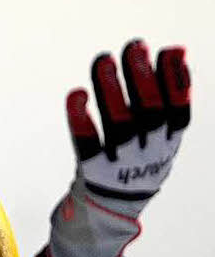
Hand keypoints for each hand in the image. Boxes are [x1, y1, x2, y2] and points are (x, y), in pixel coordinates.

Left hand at [49, 39, 190, 256]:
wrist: (112, 209)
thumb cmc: (135, 154)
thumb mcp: (157, 129)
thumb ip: (166, 92)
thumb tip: (176, 50)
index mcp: (169, 142)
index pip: (178, 110)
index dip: (176, 81)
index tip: (166, 51)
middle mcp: (149, 153)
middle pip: (149, 114)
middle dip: (142, 79)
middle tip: (132, 47)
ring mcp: (121, 162)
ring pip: (120, 126)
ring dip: (112, 91)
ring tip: (103, 60)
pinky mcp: (92, 170)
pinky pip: (86, 144)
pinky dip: (81, 119)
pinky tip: (76, 95)